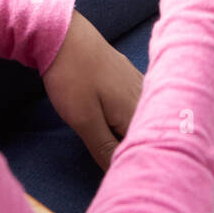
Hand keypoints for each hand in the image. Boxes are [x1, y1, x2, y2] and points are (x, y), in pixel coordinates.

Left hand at [42, 10, 143, 171]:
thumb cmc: (73, 78)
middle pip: (149, 132)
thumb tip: (122, 171)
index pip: (147, 146)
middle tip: (128, 167)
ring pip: (145, 117)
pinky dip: (134, 118)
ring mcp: (138, 83)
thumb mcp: (84, 120)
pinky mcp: (128, 75)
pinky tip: (124, 123)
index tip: (131, 177)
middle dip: (141, 150)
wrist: (64, 35)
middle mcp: (145, 96)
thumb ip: (105, 148)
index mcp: (136, 111)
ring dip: (138, 134)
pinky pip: (139, 103)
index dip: (140, 163)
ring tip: (129, 150)